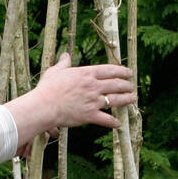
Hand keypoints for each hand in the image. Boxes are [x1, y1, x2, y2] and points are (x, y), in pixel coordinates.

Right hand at [9, 51, 135, 153]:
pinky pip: (106, 120)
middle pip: (116, 84)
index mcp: (87, 73)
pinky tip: (119, 123)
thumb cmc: (48, 88)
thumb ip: (64, 62)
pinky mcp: (89, 115)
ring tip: (133, 99)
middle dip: (127, 85)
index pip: (110, 70)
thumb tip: (65, 54)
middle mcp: (93, 86)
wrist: (44, 106)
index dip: (122, 71)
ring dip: (126, 100)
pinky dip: (113, 122)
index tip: (129, 73)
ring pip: (115, 100)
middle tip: (132, 87)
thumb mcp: (55, 71)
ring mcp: (93, 101)